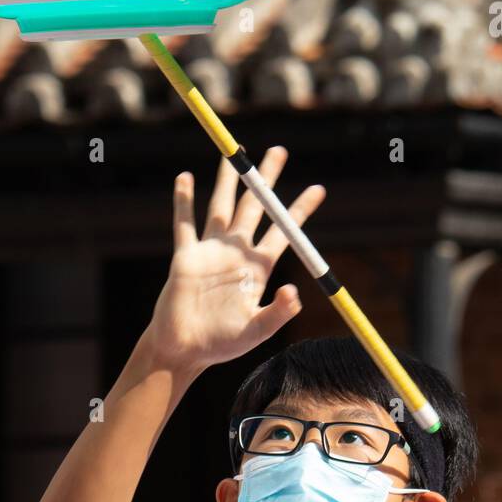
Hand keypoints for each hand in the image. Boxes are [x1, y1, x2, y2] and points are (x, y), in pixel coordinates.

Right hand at [141, 146, 324, 373]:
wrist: (184, 350)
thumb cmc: (221, 344)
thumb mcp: (256, 332)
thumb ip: (277, 313)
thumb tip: (294, 293)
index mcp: (258, 269)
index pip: (284, 232)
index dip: (300, 211)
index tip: (318, 189)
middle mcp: (236, 254)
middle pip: (254, 208)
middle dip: (266, 180)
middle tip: (279, 151)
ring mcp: (210, 253)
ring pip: (220, 206)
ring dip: (228, 179)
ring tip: (234, 152)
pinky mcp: (185, 257)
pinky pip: (184, 224)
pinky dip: (183, 200)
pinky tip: (185, 178)